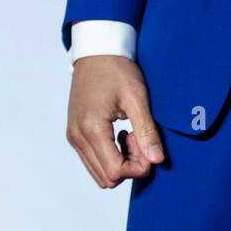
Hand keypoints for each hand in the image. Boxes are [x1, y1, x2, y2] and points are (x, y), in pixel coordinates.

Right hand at [66, 56, 164, 187]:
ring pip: (99, 173)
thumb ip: (147, 131)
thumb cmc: (117, 70)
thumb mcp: (137, 97)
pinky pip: (93, 160)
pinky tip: (122, 134)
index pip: (114, 172)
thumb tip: (157, 161)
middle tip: (140, 137)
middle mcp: (77, 137)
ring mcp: (73, 137)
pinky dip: (111, 156)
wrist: (97, 52)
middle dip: (130, 165)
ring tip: (132, 134)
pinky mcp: (75, 134)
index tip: (147, 143)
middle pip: (106, 178)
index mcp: (91, 128)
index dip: (137, 167)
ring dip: (121, 162)